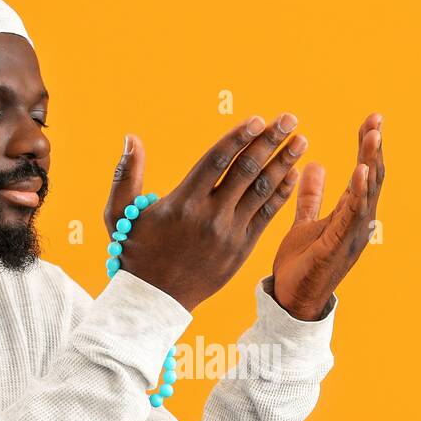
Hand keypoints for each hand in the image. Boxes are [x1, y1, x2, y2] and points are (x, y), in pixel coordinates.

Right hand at [104, 113, 308, 312]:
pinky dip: (281, 193)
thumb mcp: (119, 214)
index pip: (217, 161)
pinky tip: (294, 173)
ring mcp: (229, 234)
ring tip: (301, 141)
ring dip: (284, 163)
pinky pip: (266, 216)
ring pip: (261, 191)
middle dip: (270, 142)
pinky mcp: (241, 249)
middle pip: (246, 170)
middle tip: (290, 119)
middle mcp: (210, 216)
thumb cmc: (135, 253)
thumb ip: (127, 174)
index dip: (239, 137)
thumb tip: (131, 138)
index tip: (258, 119)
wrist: (155, 301)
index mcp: (183, 203)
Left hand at [271, 112, 384, 319]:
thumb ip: (311, 195)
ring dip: (370, 163)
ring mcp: (351, 235)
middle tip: (377, 118)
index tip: (371, 120)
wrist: (291, 300)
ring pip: (366, 193)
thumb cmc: (301, 265)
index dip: (367, 147)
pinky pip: (350, 215)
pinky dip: (357, 192)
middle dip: (374, 148)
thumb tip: (314, 164)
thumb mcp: (304, 221)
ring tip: (373, 136)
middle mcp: (357, 224)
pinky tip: (360, 170)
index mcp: (349, 216)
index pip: (363, 174)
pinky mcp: (337, 246)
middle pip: (372, 179)